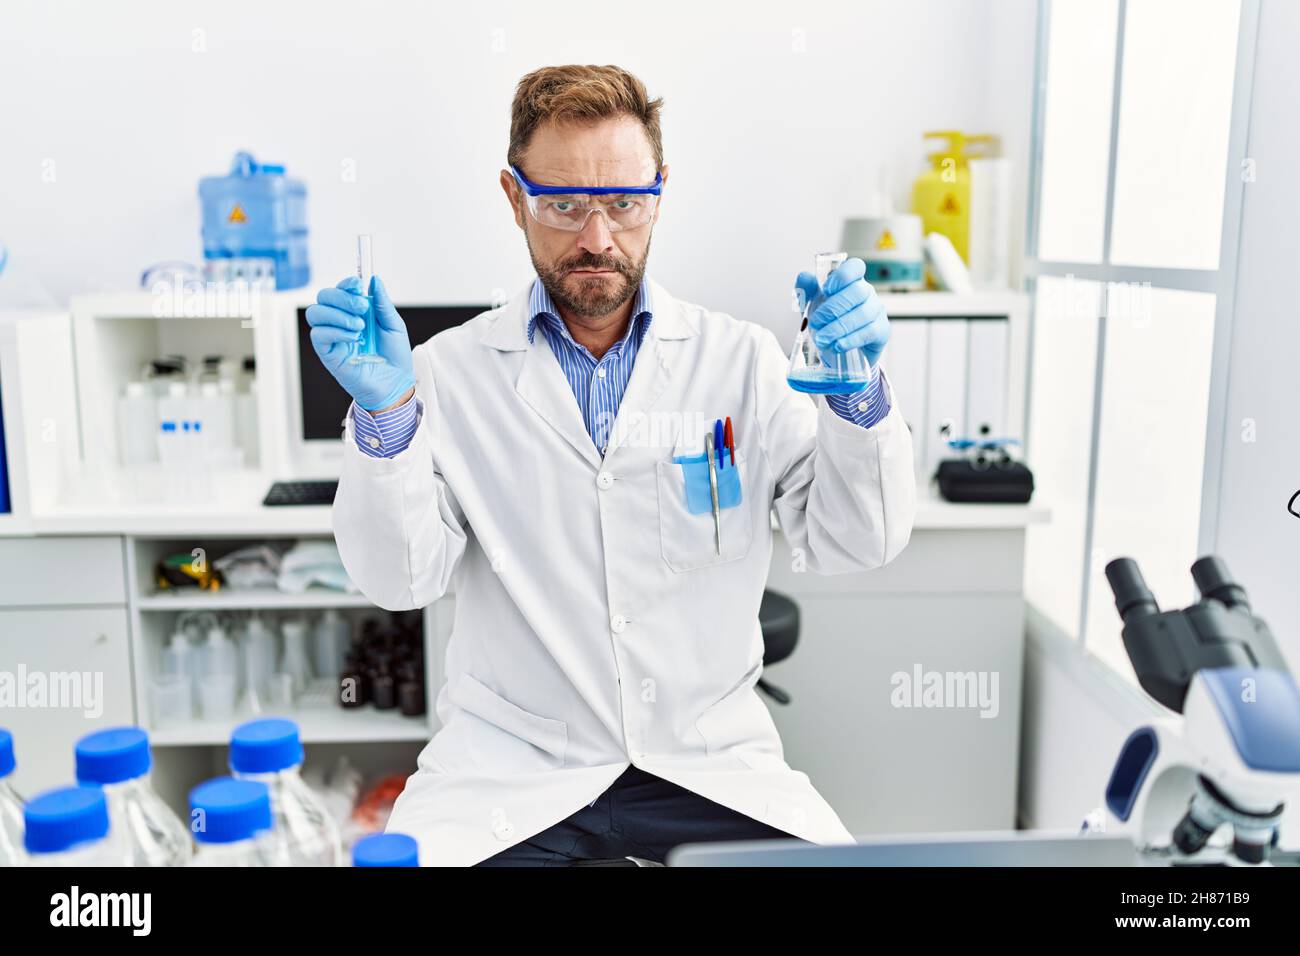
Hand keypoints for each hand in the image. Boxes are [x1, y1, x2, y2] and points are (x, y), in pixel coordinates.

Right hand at [305, 275, 415, 411]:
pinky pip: (319, 335)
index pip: (340, 289)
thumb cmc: (394, 356)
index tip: (358, 284)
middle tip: (362, 307)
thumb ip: (382, 303)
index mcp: (354, 312)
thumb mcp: (393, 325)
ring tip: (360, 326)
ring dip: (338, 314)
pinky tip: (354, 338)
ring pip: (316, 313)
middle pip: (324, 297)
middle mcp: (340, 321)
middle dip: (342, 297)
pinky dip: (336, 331)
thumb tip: (374, 280)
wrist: (396, 383)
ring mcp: (332, 337)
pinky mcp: (328, 353)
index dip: (346, 284)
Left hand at [794, 257, 889, 367]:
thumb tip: (804, 276)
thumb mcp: (812, 306)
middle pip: (858, 291)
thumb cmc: (828, 322)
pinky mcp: (882, 331)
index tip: (826, 289)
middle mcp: (867, 293)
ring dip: (839, 327)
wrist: (840, 351)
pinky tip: (837, 345)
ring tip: (822, 338)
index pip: (855, 267)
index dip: (842, 276)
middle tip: (815, 322)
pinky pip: (870, 332)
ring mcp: (877, 311)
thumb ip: (807, 291)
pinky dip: (851, 339)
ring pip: (863, 313)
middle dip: (833, 308)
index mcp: (851, 282)